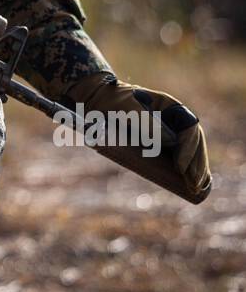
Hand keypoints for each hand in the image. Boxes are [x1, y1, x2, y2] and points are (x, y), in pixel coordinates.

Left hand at [66, 71, 211, 204]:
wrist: (95, 103)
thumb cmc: (110, 103)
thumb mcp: (126, 109)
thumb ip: (146, 122)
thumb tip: (172, 142)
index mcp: (170, 107)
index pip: (189, 127)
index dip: (190, 148)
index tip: (181, 167)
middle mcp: (173, 119)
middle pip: (194, 142)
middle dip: (196, 163)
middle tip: (194, 185)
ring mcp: (168, 132)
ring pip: (190, 151)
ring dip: (196, 170)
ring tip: (196, 189)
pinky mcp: (160, 145)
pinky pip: (179, 157)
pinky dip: (188, 170)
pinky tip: (193, 185)